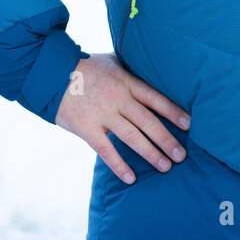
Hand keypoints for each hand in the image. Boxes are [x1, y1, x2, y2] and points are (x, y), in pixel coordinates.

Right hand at [54, 52, 189, 183]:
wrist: (49, 72)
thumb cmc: (84, 65)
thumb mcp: (111, 61)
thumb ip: (130, 70)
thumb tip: (150, 67)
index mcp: (126, 81)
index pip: (155, 98)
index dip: (173, 112)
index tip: (189, 124)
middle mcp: (118, 98)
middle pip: (148, 121)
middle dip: (167, 139)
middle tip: (182, 155)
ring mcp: (102, 114)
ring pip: (132, 137)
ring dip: (150, 153)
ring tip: (166, 166)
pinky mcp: (86, 128)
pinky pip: (106, 150)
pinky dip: (119, 165)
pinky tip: (131, 178)